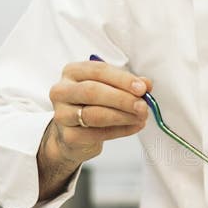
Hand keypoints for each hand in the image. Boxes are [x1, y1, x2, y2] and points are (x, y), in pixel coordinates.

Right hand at [38, 60, 152, 198]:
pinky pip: (98, 133)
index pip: (98, 70)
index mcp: (72, 72)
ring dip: (123, 116)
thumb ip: (127, 84)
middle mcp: (62, 91)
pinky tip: (134, 127)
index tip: (142, 88)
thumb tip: (146, 84)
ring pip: (95, 114)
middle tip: (142, 106)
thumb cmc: (92, 105)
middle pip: (93, 91)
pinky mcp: (68, 136)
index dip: (122, 79)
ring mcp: (62, 114)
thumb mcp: (109, 88)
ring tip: (141, 117)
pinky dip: (120, 130)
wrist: (73, 134)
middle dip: (122, 99)